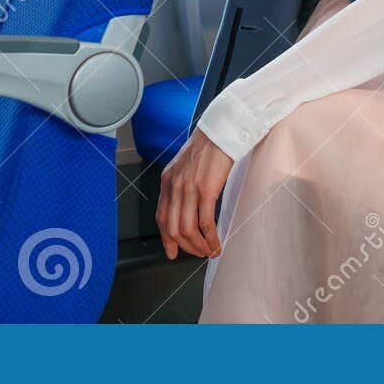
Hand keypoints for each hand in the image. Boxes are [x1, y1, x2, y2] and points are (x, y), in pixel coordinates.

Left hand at [155, 126, 234, 259]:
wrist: (222, 130)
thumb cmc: (209, 145)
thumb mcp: (186, 164)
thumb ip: (181, 182)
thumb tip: (185, 203)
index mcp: (168, 180)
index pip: (162, 217)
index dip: (166, 239)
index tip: (172, 251)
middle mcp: (175, 186)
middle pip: (173, 228)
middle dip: (186, 247)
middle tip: (198, 254)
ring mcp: (189, 189)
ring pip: (188, 230)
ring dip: (199, 246)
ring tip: (209, 251)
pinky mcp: (206, 189)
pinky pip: (205, 222)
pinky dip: (210, 238)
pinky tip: (216, 243)